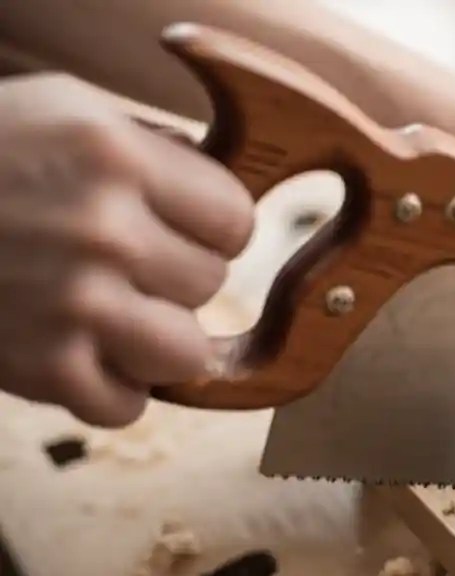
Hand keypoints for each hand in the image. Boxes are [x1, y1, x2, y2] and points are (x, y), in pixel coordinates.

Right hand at [0, 73, 253, 426]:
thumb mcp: (61, 111)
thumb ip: (150, 151)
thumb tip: (224, 203)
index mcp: (114, 153)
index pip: (234, 220)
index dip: (207, 229)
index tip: (170, 229)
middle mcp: (102, 227)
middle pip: (209, 284)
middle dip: (170, 279)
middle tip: (111, 266)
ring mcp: (74, 303)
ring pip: (186, 353)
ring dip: (152, 342)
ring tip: (104, 315)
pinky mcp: (41, 368)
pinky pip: (126, 406)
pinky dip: (103, 390)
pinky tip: (71, 353)